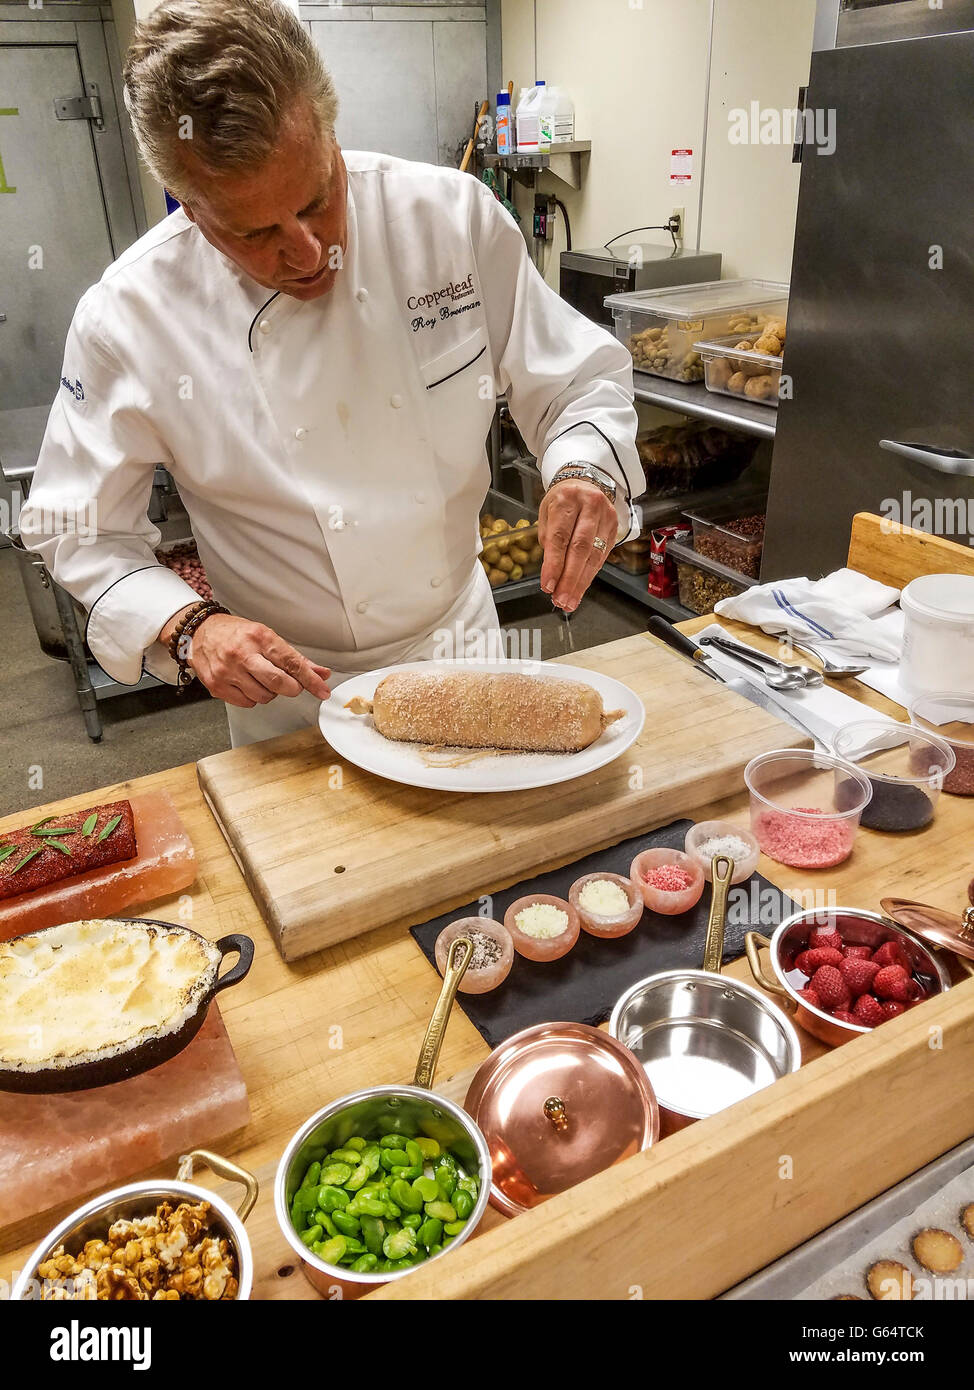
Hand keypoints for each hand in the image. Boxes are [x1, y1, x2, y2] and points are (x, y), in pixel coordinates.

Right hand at [159, 609, 330, 708]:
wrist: (200, 633)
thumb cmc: (236, 634)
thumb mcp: (267, 637)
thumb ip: (294, 657)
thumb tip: (320, 673)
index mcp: (259, 637)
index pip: (292, 662)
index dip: (311, 680)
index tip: (322, 690)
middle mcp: (242, 654)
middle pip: (278, 683)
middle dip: (291, 688)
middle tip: (290, 684)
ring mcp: (228, 671)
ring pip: (264, 696)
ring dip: (270, 692)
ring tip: (260, 678)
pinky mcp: (217, 686)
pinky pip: (247, 703)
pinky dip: (252, 697)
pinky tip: (246, 683)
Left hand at [538, 479, 617, 611]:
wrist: (586, 482)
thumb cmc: (563, 500)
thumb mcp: (547, 512)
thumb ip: (548, 539)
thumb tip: (552, 572)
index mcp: (567, 499)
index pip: (560, 537)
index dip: (554, 564)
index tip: (548, 585)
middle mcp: (589, 506)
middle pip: (580, 549)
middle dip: (570, 579)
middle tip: (561, 599)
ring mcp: (606, 517)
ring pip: (594, 555)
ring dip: (581, 582)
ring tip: (569, 600)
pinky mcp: (614, 528)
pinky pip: (602, 556)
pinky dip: (590, 574)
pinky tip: (581, 587)